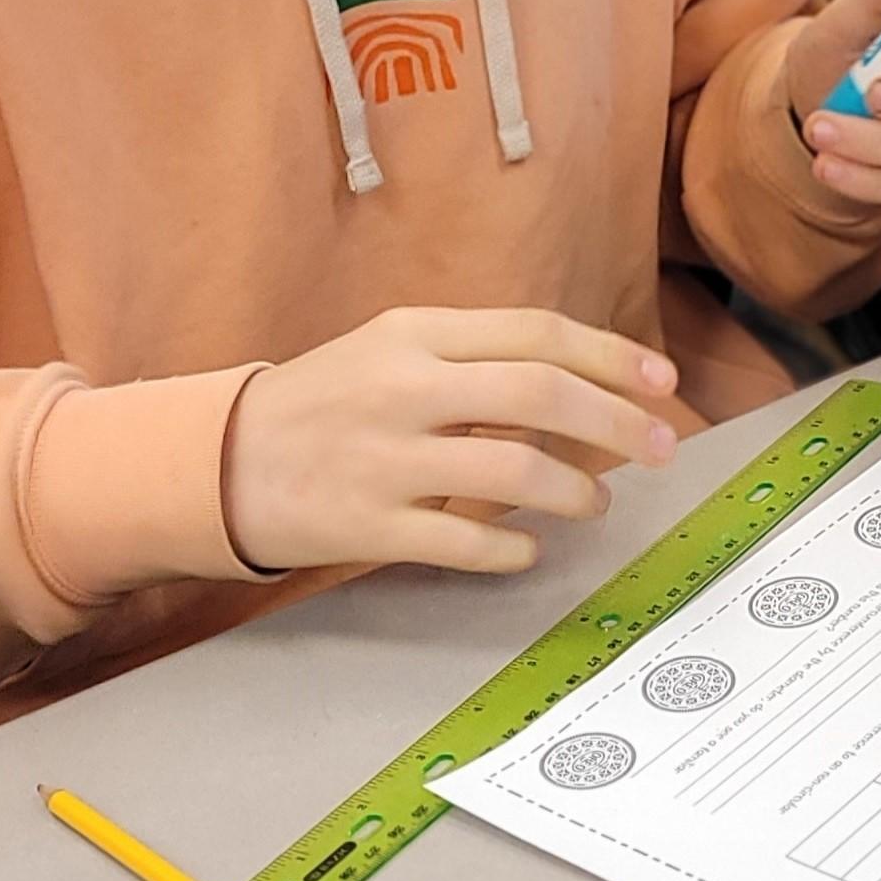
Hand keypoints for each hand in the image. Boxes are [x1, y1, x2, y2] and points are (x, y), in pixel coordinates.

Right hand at [219, 305, 681, 574]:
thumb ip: (475, 359)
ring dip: (574, 489)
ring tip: (597, 503)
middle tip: (662, 447)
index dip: (611, 357)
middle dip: (617, 421)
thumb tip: (579, 384)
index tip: (662, 383)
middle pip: (540, 392)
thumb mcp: (393, 349)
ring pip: (512, 467)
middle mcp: (406, 386)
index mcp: (417, 332)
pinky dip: (511, 546)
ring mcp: (384, 457)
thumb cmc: (325, 401)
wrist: (218, 458)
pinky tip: (530, 547)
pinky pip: (462, 540)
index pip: (537, 332)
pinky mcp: (365, 524)